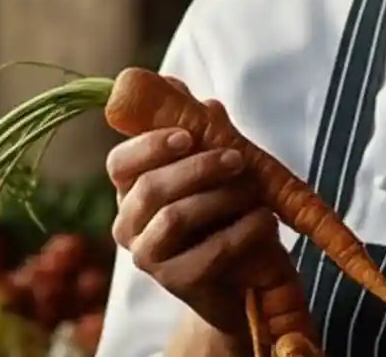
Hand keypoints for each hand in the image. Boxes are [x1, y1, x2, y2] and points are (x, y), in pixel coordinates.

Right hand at [106, 97, 279, 337]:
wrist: (241, 278)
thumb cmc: (223, 214)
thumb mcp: (216, 170)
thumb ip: (206, 135)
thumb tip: (207, 103)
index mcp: (131, 189)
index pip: (120, 162)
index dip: (148, 146)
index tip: (186, 136)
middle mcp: (128, 223)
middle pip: (150, 187)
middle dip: (197, 167)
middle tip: (237, 158)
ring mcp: (147, 256)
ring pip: (174, 217)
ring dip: (220, 197)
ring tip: (254, 190)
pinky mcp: (174, 283)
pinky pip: (206, 254)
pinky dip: (240, 233)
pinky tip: (264, 220)